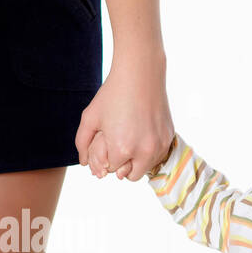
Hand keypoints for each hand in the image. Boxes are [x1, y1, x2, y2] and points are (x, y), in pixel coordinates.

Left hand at [75, 51, 173, 180]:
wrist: (140, 75)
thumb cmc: (112, 94)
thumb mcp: (90, 117)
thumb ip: (82, 143)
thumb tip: (84, 164)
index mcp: (121, 149)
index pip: (111, 170)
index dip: (107, 158)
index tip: (107, 144)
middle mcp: (143, 152)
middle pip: (130, 176)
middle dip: (123, 166)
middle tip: (119, 147)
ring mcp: (158, 146)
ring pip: (146, 168)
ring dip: (138, 160)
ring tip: (131, 139)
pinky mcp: (169, 138)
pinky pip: (158, 155)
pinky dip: (150, 150)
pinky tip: (143, 132)